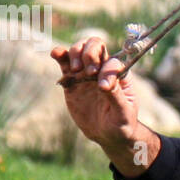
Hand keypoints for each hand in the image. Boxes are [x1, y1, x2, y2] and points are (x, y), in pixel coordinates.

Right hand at [51, 36, 158, 175]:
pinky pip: (65, 62)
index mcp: (120, 74)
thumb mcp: (122, 113)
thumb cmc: (121, 123)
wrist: (106, 134)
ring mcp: (86, 73)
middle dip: (90, 53)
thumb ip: (115, 96)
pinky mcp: (72, 80)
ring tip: (76, 70)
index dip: (106, 70)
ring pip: (80, 49)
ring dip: (76, 53)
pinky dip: (59, 54)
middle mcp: (103, 69)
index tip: (103, 88)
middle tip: (88, 72)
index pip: (112, 62)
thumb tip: (103, 83)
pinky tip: (56, 53)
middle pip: (96, 45)